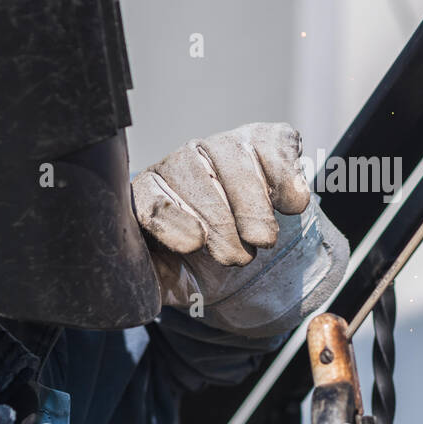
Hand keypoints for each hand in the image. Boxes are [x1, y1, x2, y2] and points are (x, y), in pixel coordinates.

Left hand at [132, 123, 347, 336]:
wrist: (252, 252)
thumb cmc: (204, 266)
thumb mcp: (174, 280)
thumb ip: (150, 280)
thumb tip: (133, 284)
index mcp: (152, 192)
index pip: (149, 197)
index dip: (171, 219)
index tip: (195, 245)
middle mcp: (185, 159)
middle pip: (194, 176)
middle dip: (219, 222)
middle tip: (236, 258)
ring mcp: (226, 144)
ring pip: (235, 160)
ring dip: (253, 207)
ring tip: (262, 240)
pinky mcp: (268, 139)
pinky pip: (274, 149)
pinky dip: (286, 180)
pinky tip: (289, 206)